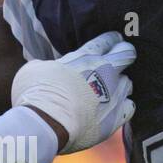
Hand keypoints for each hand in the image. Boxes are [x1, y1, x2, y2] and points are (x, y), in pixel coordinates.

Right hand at [11, 32, 135, 153]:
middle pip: (126, 54)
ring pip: (128, 82)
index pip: (106, 41)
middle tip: (122, 55)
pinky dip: (123, 106)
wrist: (46, 123)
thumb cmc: (35, 95)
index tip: (114, 40)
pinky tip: (114, 108)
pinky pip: (130, 107)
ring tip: (112, 90)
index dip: (112, 39)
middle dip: (125, 53)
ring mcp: (114, 94)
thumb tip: (46, 69)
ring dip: (120, 84)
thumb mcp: (33, 69)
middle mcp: (105, 72)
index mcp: (85, 57)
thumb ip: (47, 66)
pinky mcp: (117, 116)